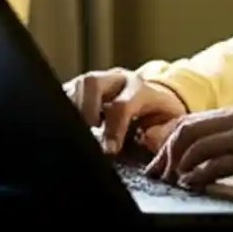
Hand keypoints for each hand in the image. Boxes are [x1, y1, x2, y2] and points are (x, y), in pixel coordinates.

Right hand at [63, 68, 187, 153]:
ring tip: (70, 135)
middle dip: (84, 110)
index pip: (121, 106)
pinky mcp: (80, 87)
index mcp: (140, 88)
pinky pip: (65, 93)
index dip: (113, 130)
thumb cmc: (161, 114)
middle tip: (83, 137)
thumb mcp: (171, 122)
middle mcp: (115, 80)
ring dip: (69, 110)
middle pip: (92, 83)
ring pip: (75, 86)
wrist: (155, 96)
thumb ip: (164, 131)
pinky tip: (63, 129)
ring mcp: (96, 81)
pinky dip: (61, 110)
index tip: (108, 151)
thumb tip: (148, 138)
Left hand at [144, 104, 232, 190]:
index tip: (160, 161)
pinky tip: (192, 184)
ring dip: (179, 166)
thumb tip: (204, 150)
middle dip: (167, 153)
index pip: (192, 121)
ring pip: (197, 146)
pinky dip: (198, 176)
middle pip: (188, 131)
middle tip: (159, 174)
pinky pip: (216, 165)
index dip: (170, 141)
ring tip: (174, 181)